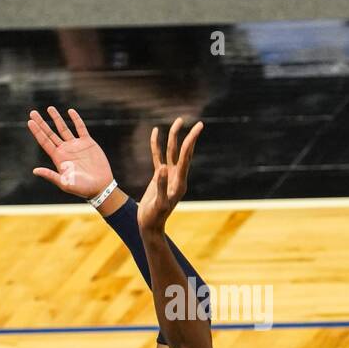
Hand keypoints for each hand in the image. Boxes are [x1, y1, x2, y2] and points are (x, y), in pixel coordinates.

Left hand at [27, 106, 114, 199]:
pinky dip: (76, 119)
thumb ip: (51, 175)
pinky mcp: (88, 143)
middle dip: (41, 123)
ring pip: (63, 128)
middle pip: (50, 133)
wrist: (100, 186)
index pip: (44, 142)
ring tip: (49, 108)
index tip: (30, 122)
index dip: (37, 132)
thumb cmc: (82, 188)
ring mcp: (76, 145)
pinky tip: (70, 112)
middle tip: (32, 113)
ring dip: (56, 118)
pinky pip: (81, 128)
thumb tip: (35, 170)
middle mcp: (65, 150)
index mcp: (58, 158)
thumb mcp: (65, 183)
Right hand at [137, 118, 202, 234]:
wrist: (150, 225)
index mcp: (179, 182)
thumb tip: (163, 168)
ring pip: (172, 152)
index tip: (199, 127)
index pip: (186, 157)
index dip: (191, 141)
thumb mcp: (158, 203)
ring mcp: (168, 176)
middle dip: (189, 137)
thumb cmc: (154, 217)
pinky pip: (158, 157)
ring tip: (178, 121)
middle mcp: (177, 177)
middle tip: (198, 123)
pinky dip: (156, 145)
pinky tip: (155, 133)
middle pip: (183, 152)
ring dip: (174, 137)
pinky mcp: (158, 176)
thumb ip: (161, 186)